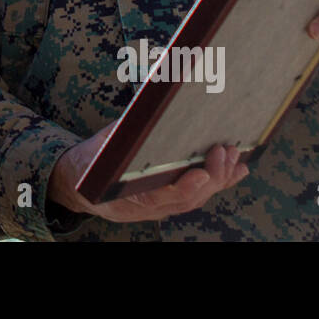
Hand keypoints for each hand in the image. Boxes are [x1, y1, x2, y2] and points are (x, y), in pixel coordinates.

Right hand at [48, 125, 248, 222]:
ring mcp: (162, 205)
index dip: (185, 187)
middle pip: (189, 198)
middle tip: (223, 151)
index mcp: (128, 198)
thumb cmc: (90, 163)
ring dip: (220, 177)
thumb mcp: (100, 148)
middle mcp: (149, 206)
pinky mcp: (170, 199)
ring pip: (198, 197)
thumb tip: (145, 112)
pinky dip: (220, 181)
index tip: (200, 173)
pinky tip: (238, 169)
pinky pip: (199, 194)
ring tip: (234, 155)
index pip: (163, 197)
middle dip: (211, 175)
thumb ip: (122, 136)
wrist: (80, 185)